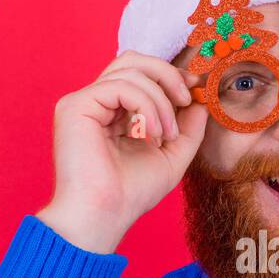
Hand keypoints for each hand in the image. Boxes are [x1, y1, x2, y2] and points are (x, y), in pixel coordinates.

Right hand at [36, 51, 208, 253]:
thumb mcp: (172, 157)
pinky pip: (121, 85)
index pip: (140, 75)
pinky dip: (147, 106)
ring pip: (130, 70)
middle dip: (168, 75)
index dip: (170, 76)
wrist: (104, 217)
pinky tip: (151, 135)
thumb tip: (202, 101)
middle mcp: (95, 102)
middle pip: (133, 60)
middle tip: (187, 100)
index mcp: (112, 112)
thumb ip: (188, 128)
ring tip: (166, 135)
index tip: (195, 90)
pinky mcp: (76, 106)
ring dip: (160, 100)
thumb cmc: (131, 194)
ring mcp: (83, 102)